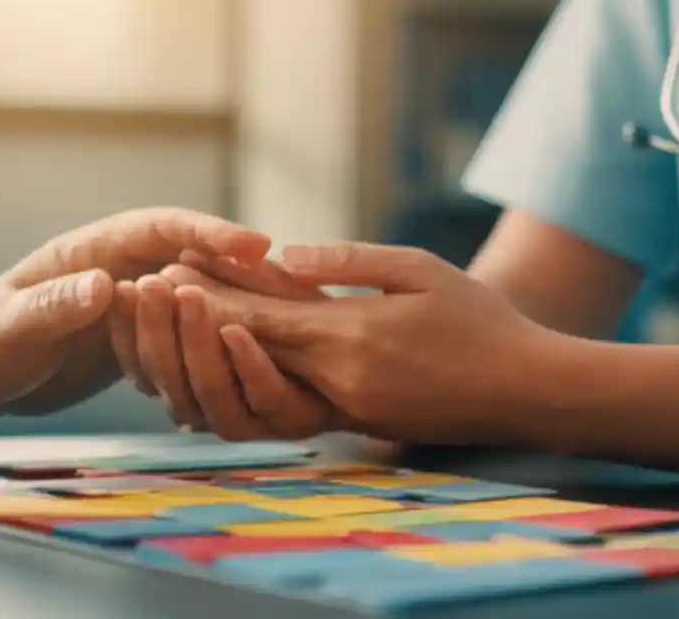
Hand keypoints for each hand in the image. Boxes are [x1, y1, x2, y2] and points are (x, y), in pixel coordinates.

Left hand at [0, 208, 269, 419]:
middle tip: (296, 289)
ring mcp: (133, 304)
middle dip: (244, 269)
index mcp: (93, 251)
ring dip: (238, 307)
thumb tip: (105, 287)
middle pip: (196, 258)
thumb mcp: (11, 331)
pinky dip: (216, 343)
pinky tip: (249, 359)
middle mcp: (121, 270)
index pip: (162, 228)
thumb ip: (53, 307)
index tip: (256, 246)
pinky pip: (186, 335)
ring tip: (288, 321)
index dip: (210, 233)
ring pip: (200, 297)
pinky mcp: (138, 338)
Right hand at [127, 252, 333, 436]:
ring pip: (209, 397)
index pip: (145, 360)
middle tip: (148, 285)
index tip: (114, 286)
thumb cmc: (315, 312)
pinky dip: (248, 366)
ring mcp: (258, 418)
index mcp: (197, 378)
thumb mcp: (258, 286)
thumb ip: (219, 282)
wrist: (382, 359)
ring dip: (197, 345)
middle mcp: (219, 406)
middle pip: (169, 382)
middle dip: (154, 331)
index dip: (126, 328)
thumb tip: (175, 262)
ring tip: (191, 297)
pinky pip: (265, 401)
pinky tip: (237, 330)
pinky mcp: (300, 420)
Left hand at [165, 242, 562, 443]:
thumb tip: (286, 254)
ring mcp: (344, 409)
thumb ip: (349, 261)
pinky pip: (290, 399)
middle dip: (199, 322)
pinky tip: (232, 358)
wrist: (527, 392)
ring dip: (219, 354)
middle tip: (151, 294)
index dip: (209, 294)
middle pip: (249, 349)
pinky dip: (257, 377)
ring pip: (262, 381)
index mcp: (350, 337)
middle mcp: (336, 380)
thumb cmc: (481, 321)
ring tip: (178, 326)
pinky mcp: (355, 424)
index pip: (259, 315)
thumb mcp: (419, 269)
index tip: (167, 271)